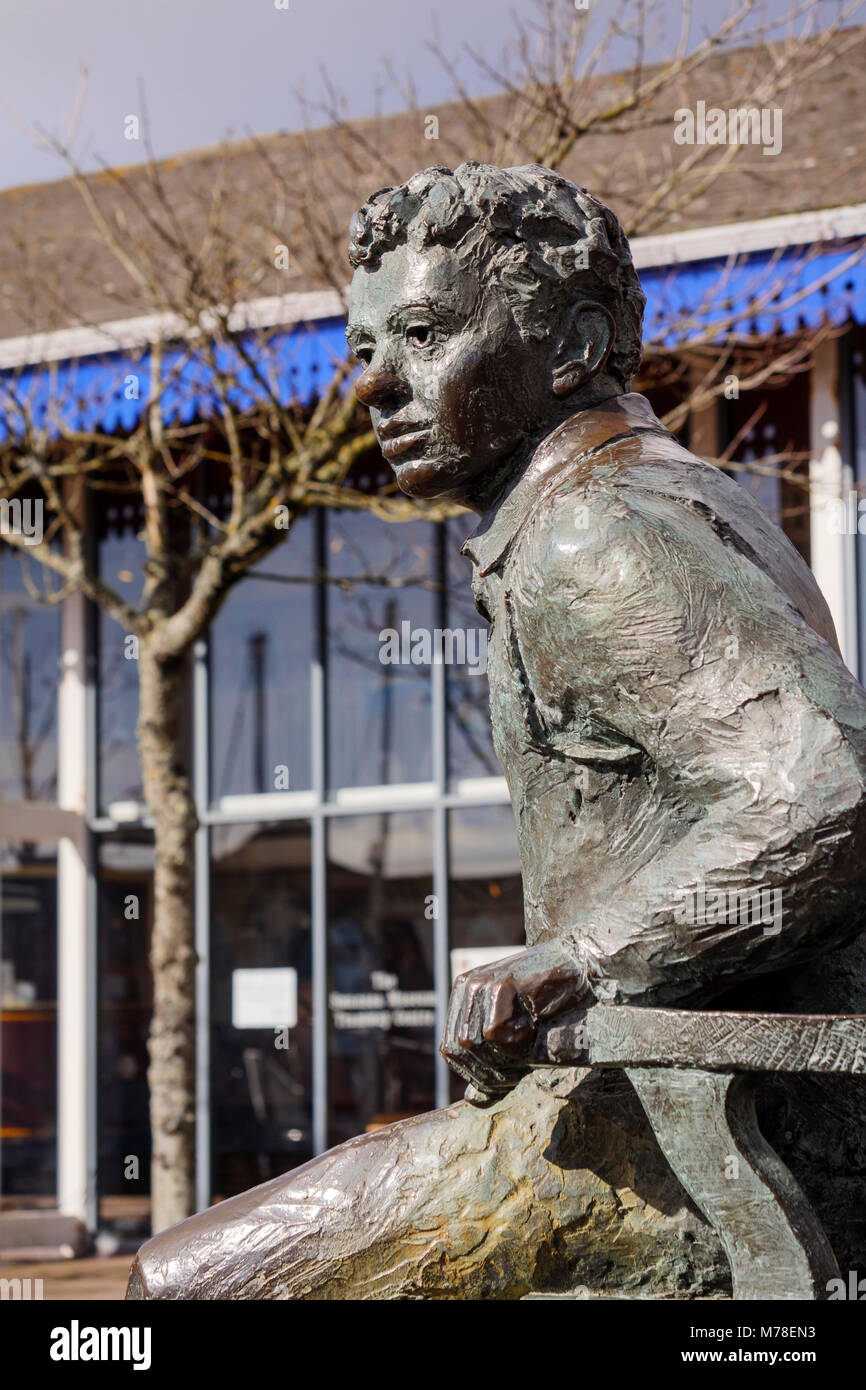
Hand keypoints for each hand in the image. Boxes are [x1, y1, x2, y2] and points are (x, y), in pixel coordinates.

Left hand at [441, 938, 590, 1105]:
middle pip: (458, 1049)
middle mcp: (466, 988)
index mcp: (463, 998)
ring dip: (504, 1059)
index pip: (450, 1050)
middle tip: (518, 1075)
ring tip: (529, 1050)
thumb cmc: (549, 1002)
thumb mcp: (515, 1037)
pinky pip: (495, 1033)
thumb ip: (493, 1063)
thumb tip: (471, 1099)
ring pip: (474, 1043)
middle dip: (489, 1072)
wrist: (577, 967)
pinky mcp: (500, 985)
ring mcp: (480, 984)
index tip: (505, 1083)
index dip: (475, 1075)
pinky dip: (516, 1044)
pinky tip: (535, 1031)